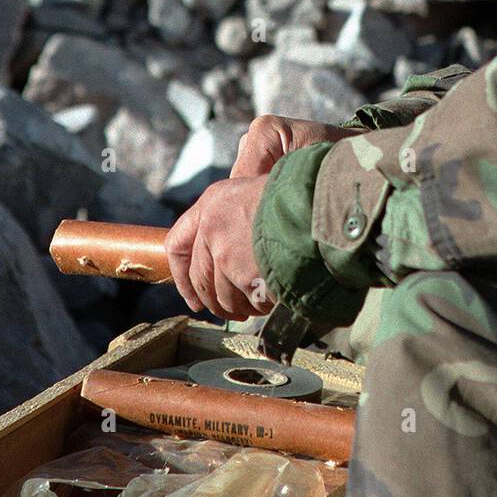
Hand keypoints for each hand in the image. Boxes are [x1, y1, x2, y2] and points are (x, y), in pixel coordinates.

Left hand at [164, 115, 364, 319]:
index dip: (181, 274)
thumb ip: (236, 214)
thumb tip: (225, 246)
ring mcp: (225, 253)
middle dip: (213, 299)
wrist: (320, 200)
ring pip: (221, 296)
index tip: (191, 292)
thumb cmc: (300, 190)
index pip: (176, 243)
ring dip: (237, 307)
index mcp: (212, 202)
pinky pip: (246, 302)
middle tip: (229, 309)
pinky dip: (258, 308)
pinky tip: (271, 302)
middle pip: (200, 278)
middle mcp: (212, 227)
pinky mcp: (243, 275)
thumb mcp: (259, 187)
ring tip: (255, 306)